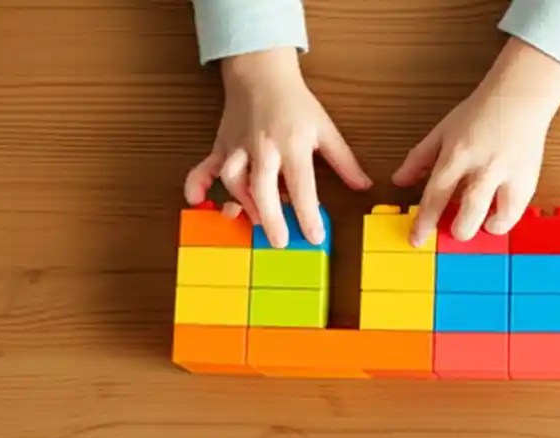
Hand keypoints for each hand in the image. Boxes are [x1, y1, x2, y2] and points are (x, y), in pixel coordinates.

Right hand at [184, 48, 371, 247]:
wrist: (261, 74)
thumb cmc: (295, 104)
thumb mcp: (326, 129)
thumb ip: (344, 161)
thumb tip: (364, 186)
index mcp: (293, 144)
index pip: (302, 185)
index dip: (308, 213)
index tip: (315, 236)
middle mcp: (263, 148)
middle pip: (263, 187)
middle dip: (270, 217)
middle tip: (280, 242)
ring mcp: (238, 147)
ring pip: (234, 178)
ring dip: (242, 203)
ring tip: (253, 221)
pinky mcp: (220, 146)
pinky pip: (204, 166)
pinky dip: (196, 183)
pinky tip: (195, 200)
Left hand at [394, 38, 559, 245]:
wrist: (520, 98)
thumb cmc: (480, 113)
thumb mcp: (442, 131)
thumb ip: (420, 158)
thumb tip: (399, 181)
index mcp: (458, 153)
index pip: (437, 194)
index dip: (425, 221)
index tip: (417, 239)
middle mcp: (484, 166)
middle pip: (469, 211)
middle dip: (459, 229)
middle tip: (454, 229)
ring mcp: (510, 174)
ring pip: (500, 215)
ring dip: (486, 227)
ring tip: (481, 224)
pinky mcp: (529, 179)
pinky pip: (517, 211)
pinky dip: (505, 220)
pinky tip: (498, 216)